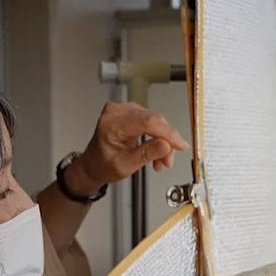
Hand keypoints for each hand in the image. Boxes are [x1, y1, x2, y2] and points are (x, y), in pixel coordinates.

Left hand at [70, 102, 189, 194]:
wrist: (94, 164)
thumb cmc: (103, 165)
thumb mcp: (125, 166)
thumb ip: (146, 154)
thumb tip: (166, 146)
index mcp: (111, 124)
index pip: (148, 122)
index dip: (168, 134)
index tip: (180, 145)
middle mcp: (116, 112)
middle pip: (153, 120)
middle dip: (166, 141)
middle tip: (168, 160)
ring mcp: (123, 109)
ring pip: (155, 121)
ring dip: (163, 141)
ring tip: (160, 160)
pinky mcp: (130, 111)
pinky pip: (151, 120)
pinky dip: (158, 135)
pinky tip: (157, 149)